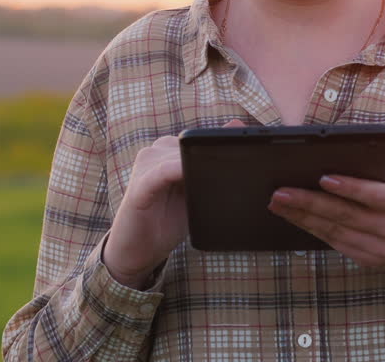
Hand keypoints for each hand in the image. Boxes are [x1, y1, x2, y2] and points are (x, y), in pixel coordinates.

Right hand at [104, 120, 245, 287]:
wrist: (137, 251)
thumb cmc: (165, 222)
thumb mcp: (195, 195)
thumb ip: (212, 170)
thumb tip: (237, 133)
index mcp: (168, 152)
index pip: (198, 140)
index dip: (219, 145)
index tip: (248, 153)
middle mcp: (155, 152)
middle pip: (189, 144)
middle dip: (212, 155)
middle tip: (242, 167)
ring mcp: (145, 166)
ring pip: (179, 154)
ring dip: (200, 162)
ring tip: (224, 175)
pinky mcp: (139, 186)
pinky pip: (163, 172)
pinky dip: (181, 171)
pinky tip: (196, 176)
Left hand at [266, 161, 384, 281]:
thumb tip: (355, 155)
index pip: (380, 197)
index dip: (352, 188)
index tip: (324, 178)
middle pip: (349, 216)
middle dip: (311, 203)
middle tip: (282, 191)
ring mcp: (384, 251)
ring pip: (337, 233)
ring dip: (303, 217)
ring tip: (278, 202)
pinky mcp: (370, 261)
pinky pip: (336, 244)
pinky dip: (312, 230)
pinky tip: (294, 217)